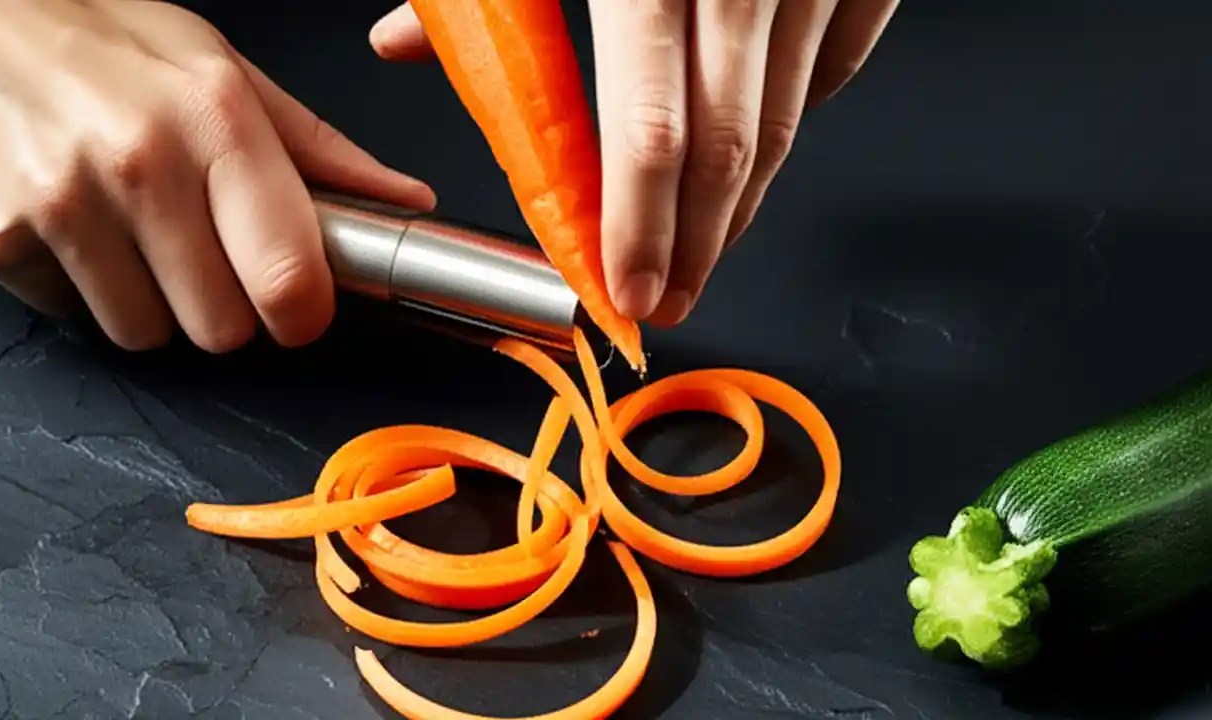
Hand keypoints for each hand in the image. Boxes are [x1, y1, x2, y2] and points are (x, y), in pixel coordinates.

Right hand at [0, 0, 435, 351]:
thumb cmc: (102, 35)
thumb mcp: (223, 70)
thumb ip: (319, 151)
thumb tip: (404, 201)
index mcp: (213, 119)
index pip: (289, 278)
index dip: (303, 312)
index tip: (297, 304)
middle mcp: (136, 164)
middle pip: (221, 328)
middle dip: (222, 304)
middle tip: (199, 247)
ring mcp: (54, 204)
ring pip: (145, 334)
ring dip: (149, 301)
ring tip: (129, 228)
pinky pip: (69, 315)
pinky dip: (78, 286)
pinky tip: (71, 223)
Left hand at [370, 0, 896, 325]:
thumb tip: (400, 44)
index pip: (650, 129)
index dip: (637, 226)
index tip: (621, 289)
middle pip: (727, 152)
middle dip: (695, 246)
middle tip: (665, 303)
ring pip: (787, 128)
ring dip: (739, 209)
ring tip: (702, 259)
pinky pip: (831, 71)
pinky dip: (789, 123)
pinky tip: (753, 160)